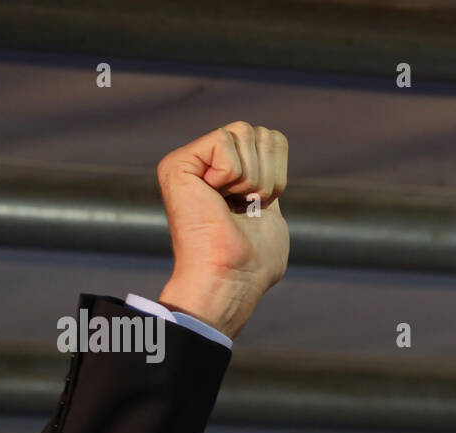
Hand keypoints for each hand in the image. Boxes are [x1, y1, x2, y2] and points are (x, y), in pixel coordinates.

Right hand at [156, 122, 289, 338]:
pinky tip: (216, 199)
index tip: (260, 206)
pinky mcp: (178, 164)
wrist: (231, 278)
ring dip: (252, 178)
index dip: (278, 173)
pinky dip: (231, 175)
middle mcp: (206, 163)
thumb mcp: (271, 215)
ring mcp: (190, 162)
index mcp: (228, 174)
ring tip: (232, 206)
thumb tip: (272, 166)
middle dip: (267, 175)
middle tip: (247, 207)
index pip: (273, 140)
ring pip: (245, 132)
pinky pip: (225, 141)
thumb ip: (267, 184)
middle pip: (261, 132)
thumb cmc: (253, 261)